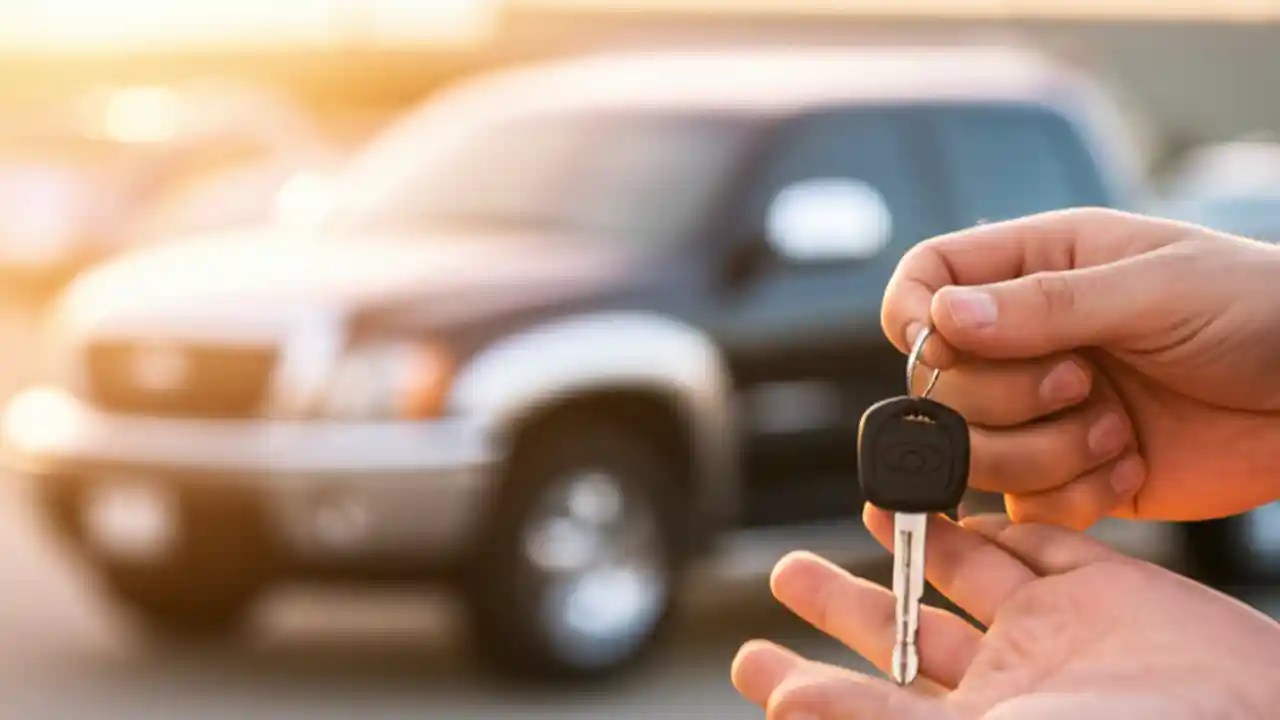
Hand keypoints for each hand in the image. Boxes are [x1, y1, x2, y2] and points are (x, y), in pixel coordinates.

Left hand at [731, 506, 1279, 718]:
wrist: (1259, 718)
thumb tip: (788, 709)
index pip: (869, 706)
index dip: (807, 684)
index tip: (754, 665)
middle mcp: (1010, 685)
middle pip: (903, 637)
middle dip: (841, 604)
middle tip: (783, 572)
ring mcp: (1058, 637)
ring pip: (961, 580)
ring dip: (911, 544)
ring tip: (864, 513)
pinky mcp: (1106, 593)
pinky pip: (1039, 551)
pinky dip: (996, 525)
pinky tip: (951, 501)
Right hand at [881, 208, 1279, 527]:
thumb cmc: (1258, 312)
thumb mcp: (1157, 289)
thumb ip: (1047, 305)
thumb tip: (943, 317)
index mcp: (1037, 268)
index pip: (926, 280)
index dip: (916, 317)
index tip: (950, 346)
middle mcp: (1026, 340)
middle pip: (935, 383)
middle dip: (1005, 397)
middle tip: (1083, 381)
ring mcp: (1043, 412)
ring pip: (972, 452)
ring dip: (1040, 452)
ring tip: (1115, 429)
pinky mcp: (1070, 474)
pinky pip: (1023, 504)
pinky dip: (1073, 495)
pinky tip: (1131, 463)